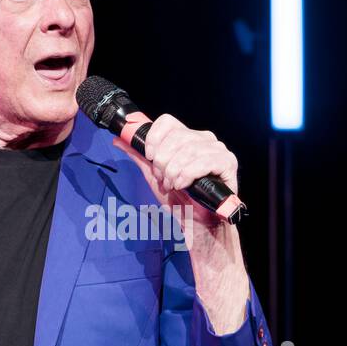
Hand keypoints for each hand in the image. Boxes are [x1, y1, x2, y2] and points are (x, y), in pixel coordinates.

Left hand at [111, 114, 237, 230]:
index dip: (154, 138)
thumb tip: (118, 140)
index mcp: (187, 137)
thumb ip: (139, 156)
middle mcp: (204, 139)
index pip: (168, 122)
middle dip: (163, 162)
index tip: (149, 157)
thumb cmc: (179, 200)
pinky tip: (184, 186)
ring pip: (188, 150)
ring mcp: (217, 150)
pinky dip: (188, 175)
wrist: (196, 223)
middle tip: (163, 179)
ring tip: (173, 186)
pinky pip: (203, 162)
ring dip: (174, 172)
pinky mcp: (228, 163)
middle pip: (176, 137)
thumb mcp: (154, 176)